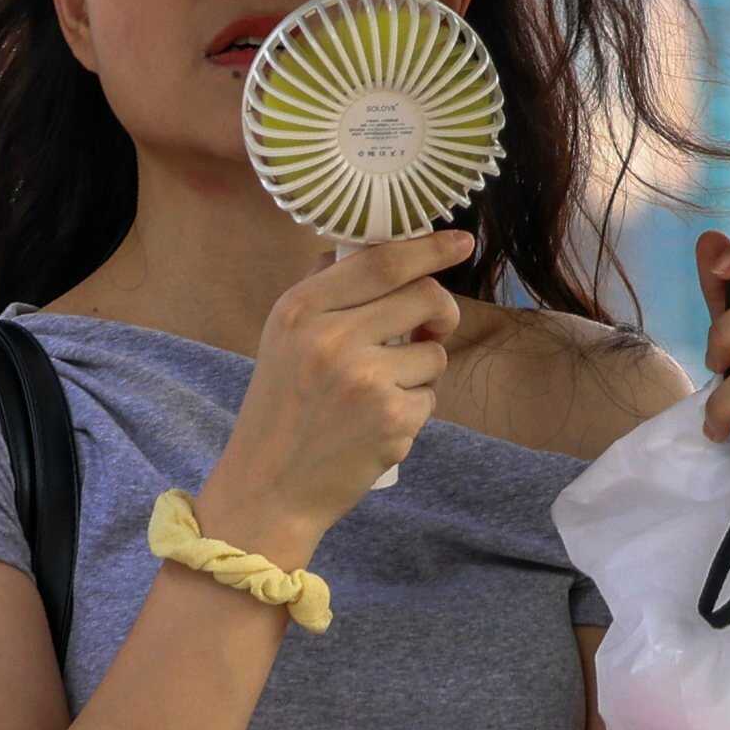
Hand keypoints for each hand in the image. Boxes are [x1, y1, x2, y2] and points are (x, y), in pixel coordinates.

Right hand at [197, 229, 476, 559]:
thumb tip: (384, 254)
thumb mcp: (284, 339)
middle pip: (425, 297)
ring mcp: (365, 379)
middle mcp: (332, 337)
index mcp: (301, 309)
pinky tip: (377, 425)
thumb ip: (328, 295)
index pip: (381, 261)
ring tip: (378, 393)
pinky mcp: (392, 418)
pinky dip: (413, 409)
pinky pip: (430, 396)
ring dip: (421, 370)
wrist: (269, 488)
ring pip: (435, 351)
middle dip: (440, 313)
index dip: (430, 247)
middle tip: (428, 330)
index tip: (459, 241)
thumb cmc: (282, 409)